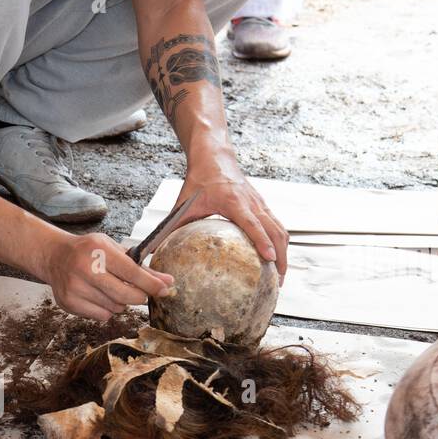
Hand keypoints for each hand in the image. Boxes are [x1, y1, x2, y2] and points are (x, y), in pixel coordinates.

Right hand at [39, 232, 172, 320]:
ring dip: (120, 303)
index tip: (164, 289)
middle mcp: (84, 268)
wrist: (55, 256)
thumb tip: (168, 282)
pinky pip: (101, 316)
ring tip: (111, 289)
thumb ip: (140, 267)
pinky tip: (97, 296)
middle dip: (138, 297)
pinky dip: (106, 310)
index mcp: (99, 250)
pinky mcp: (68, 303)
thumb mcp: (114, 250)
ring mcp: (74, 287)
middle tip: (140, 294)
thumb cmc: (90, 251)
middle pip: (124, 296)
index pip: (132, 272)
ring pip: (114, 308)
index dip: (151, 284)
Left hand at [167, 148, 287, 278]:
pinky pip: (275, 225)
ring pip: (279, 229)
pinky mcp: (261, 205)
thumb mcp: (183, 203)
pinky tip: (275, 258)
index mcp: (234, 202)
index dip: (262, 241)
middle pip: (275, 230)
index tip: (270, 259)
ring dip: (284, 252)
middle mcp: (252, 202)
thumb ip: (171, 227)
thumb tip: (153, 250)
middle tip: (278, 282)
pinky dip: (279, 242)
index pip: (253, 224)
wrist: (214, 156)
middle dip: (281, 256)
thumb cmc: (199, 178)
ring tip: (280, 276)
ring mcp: (260, 203)